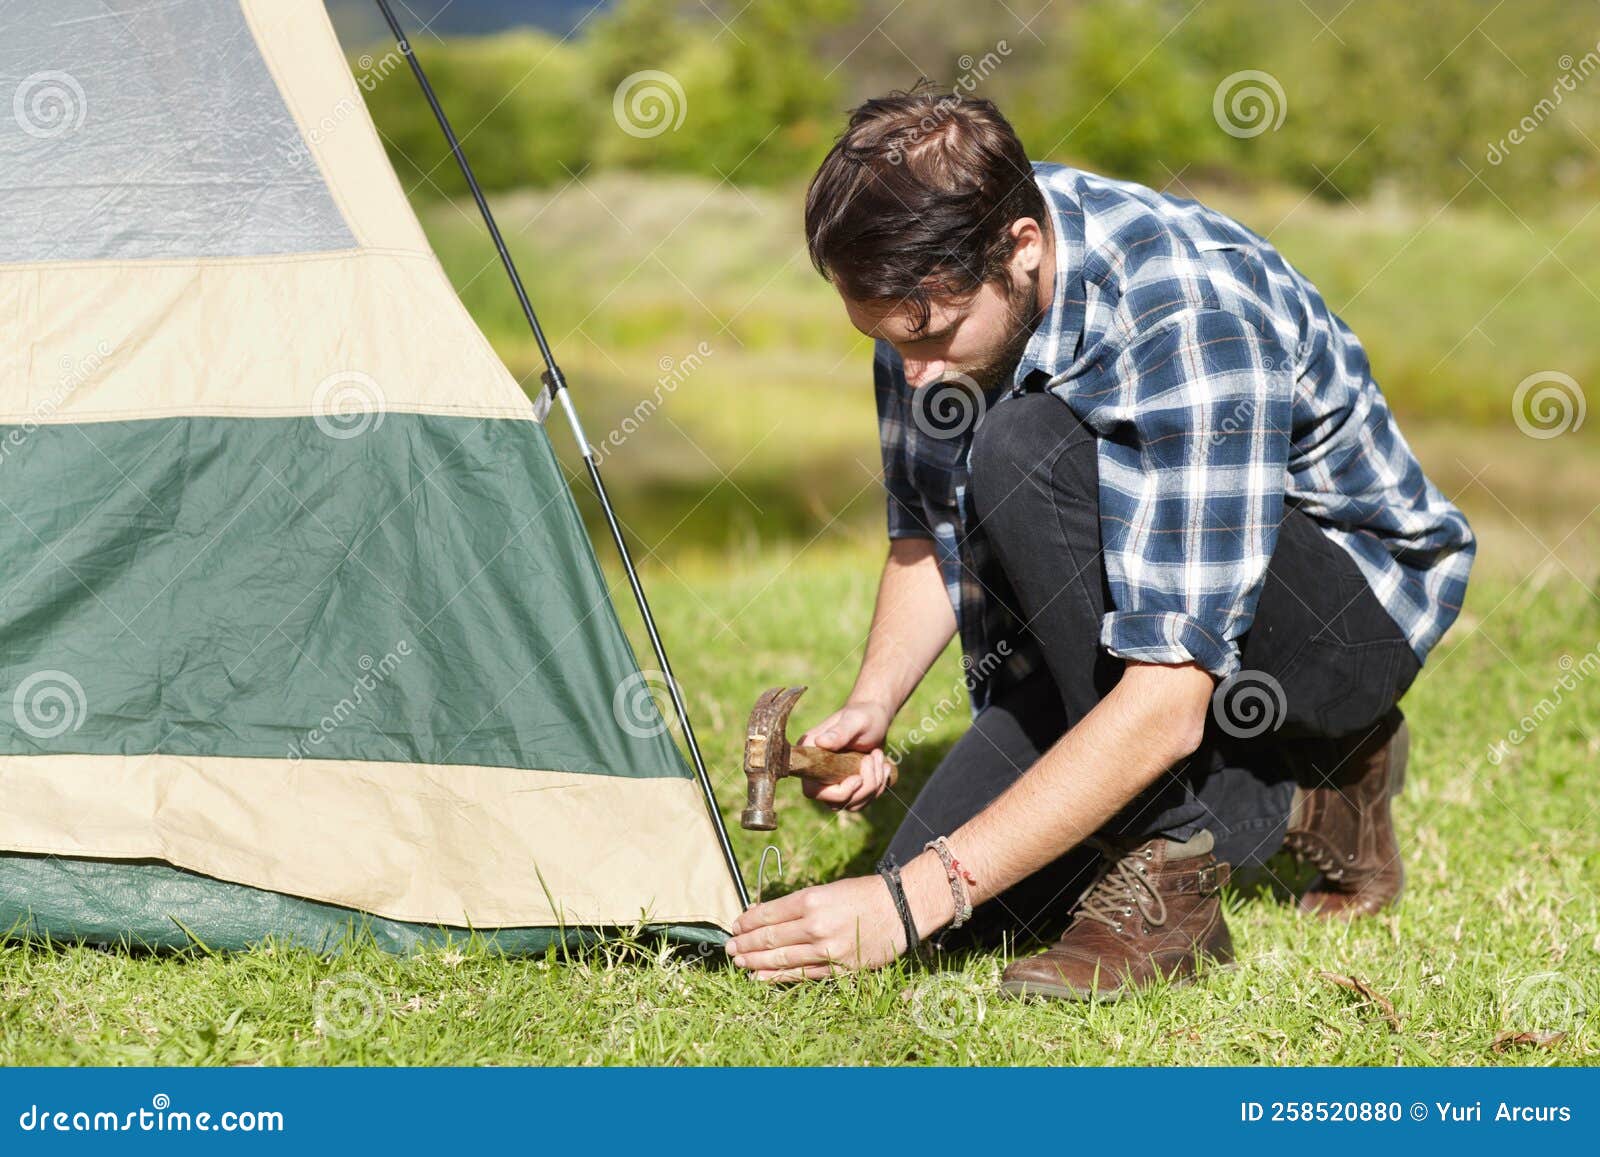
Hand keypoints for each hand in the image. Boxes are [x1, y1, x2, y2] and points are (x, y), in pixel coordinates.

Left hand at [726, 875, 905, 980]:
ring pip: (781, 959)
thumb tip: (763, 916)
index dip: (748, 921)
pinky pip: (802, 974)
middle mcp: (816, 925)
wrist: (900, 909)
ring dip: (755, 962)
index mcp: (812, 899)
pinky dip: (778, 977)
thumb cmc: (862, 895)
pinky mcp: (839, 968)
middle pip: (770, 938)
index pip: (769, 913)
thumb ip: (797, 905)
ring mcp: (828, 949)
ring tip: (738, 962)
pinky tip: (760, 977)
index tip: (736, 925)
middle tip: (729, 948)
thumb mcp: (826, 890)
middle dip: (745, 943)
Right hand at [798, 701, 893, 810]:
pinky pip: (863, 800)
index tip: (858, 778)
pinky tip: (883, 765)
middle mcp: (818, 772)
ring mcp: (833, 781)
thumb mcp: (854, 720)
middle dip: (863, 787)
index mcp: (811, 755)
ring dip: (873, 785)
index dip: (837, 792)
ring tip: (878, 757)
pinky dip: (878, 787)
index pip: (812, 790)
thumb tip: (820, 742)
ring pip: (852, 803)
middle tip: (873, 758)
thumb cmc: (863, 715)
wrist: (875, 718)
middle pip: (835, 802)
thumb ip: (839, 732)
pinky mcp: (849, 785)